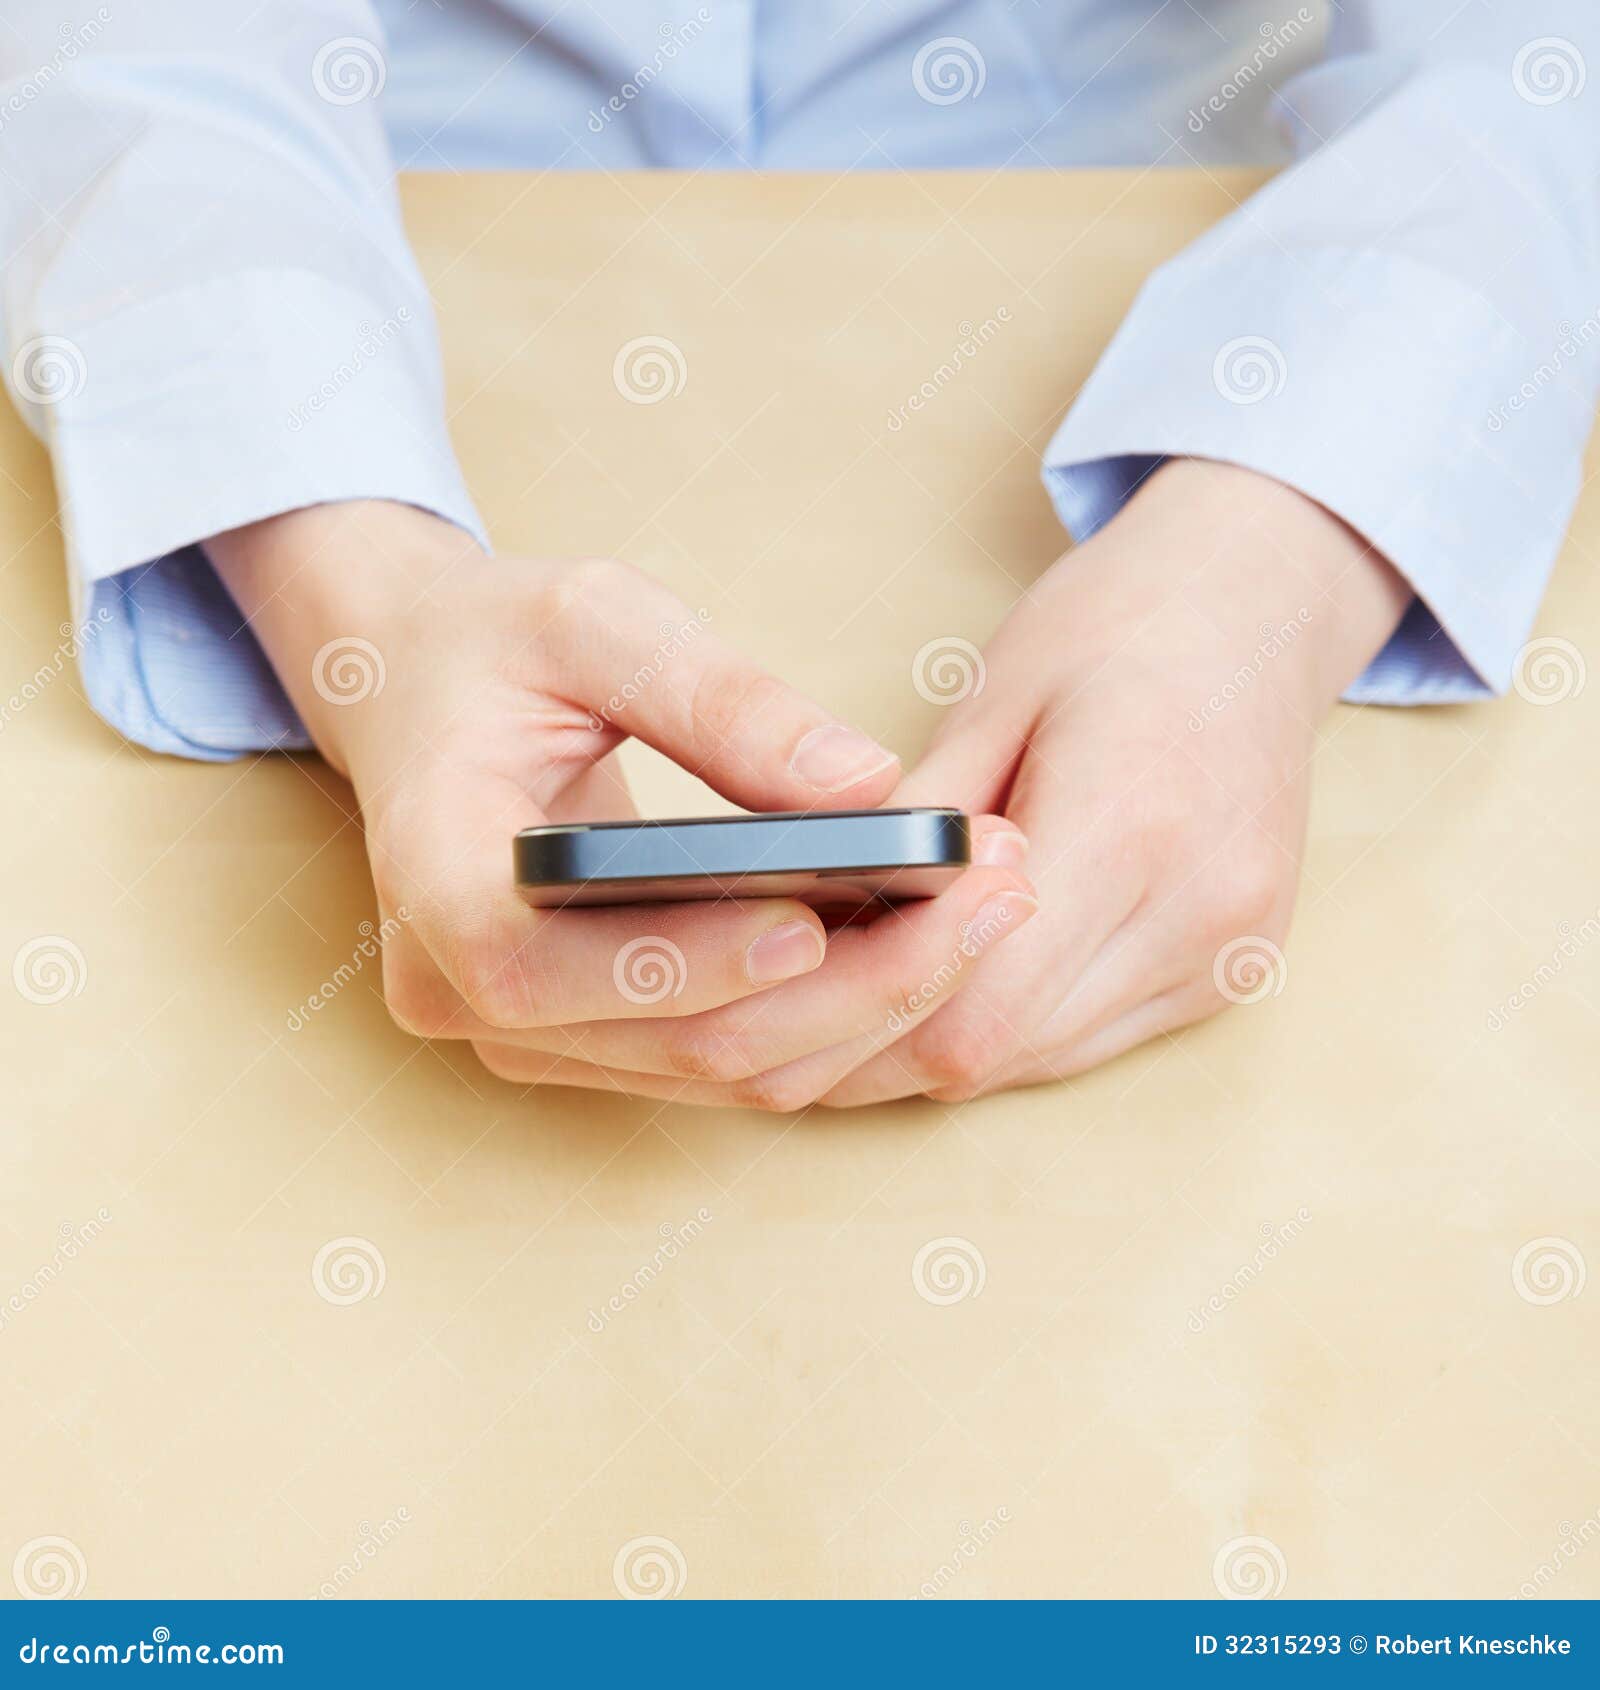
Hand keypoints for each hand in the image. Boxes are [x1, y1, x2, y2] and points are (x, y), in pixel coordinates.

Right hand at [207, 501, 1035, 1093]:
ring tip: (991, 904)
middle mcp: (471, 996)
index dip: (714, 958)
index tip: (841, 910)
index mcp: (440, 889)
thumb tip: (867, 783)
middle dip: (861, 983)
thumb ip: (720, 699)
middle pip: (691, 1043)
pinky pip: (734, 1056)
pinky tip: (928, 933)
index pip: (569, 969)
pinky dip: (838, 1009)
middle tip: (997, 894)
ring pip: (730, 1069)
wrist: (421, 689)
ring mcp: (533, 1035)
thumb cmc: (494, 643)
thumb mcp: (593, 622)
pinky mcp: (596, 1038)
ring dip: (874, 1004)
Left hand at [817, 458, 1412, 1103]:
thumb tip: (819, 928)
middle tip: (794, 1010)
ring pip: (1038, 1061)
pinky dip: (1014, 1023)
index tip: (789, 1000)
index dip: (861, 1024)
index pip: (976, 1009)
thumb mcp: (987, 704)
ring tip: (868, 986)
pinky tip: (962, 974)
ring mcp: (1228, 953)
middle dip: (882, 1044)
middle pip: (998, 1053)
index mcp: (1129, 825)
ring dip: (946, 1038)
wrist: (1257, 606)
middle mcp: (1197, 911)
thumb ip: (908, 831)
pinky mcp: (1234, 973)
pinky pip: (1091, 1041)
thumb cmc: (1116, 628)